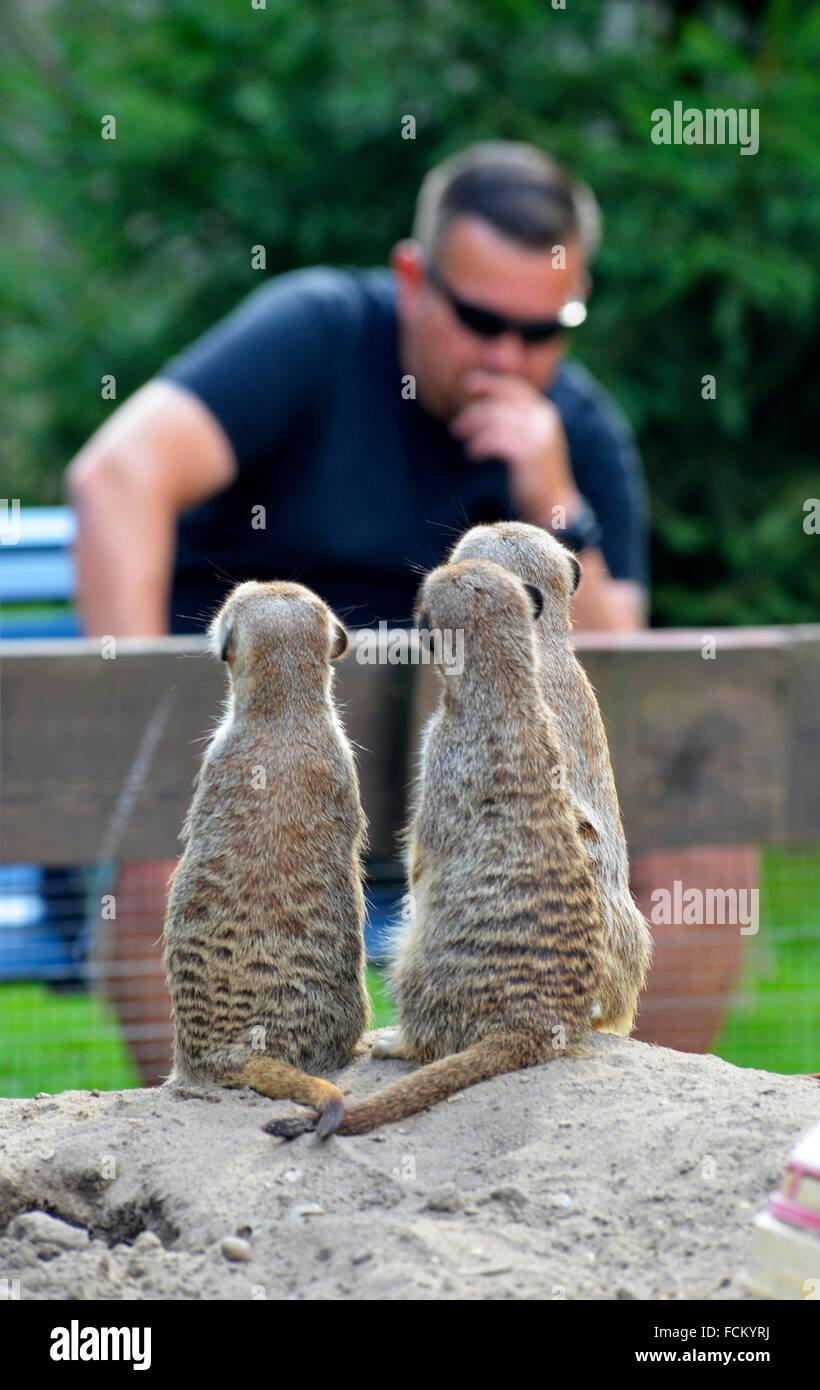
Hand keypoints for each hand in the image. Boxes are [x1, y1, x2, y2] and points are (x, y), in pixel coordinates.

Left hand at [449, 369, 581, 525]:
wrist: (554, 504)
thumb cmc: (533, 475)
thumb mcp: (528, 442)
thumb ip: (514, 423)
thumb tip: (484, 408)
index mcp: (544, 413)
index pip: (514, 388)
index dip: (490, 383)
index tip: (467, 384)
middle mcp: (543, 419)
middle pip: (500, 402)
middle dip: (474, 412)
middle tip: (456, 428)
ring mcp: (538, 434)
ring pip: (496, 419)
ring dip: (474, 429)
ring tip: (463, 442)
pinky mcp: (530, 452)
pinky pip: (497, 439)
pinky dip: (480, 444)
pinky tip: (474, 454)